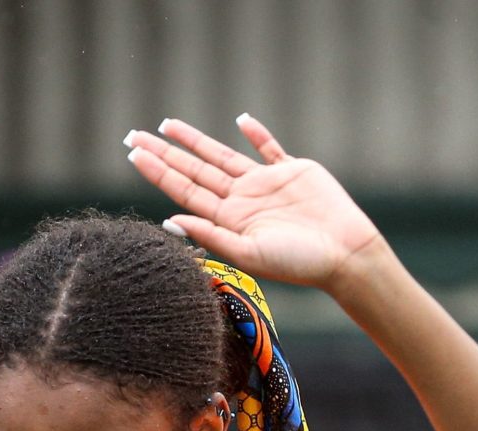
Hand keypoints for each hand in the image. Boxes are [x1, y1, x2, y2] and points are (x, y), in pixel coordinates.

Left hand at [125, 116, 388, 291]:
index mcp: (228, 221)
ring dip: (195, 141)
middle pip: (194, 170)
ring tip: (168, 125)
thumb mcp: (248, 254)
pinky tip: (240, 121)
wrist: (345, 254)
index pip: (184, 190)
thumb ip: (210, 236)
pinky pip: (270, 149)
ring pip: (221, 156)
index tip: (132, 154)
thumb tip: (169, 220)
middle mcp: (241, 201)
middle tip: (132, 135)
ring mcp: (264, 186)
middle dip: (163, 153)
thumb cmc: (299, 263)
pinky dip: (257, 134)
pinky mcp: (292, 173)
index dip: (157, 171)